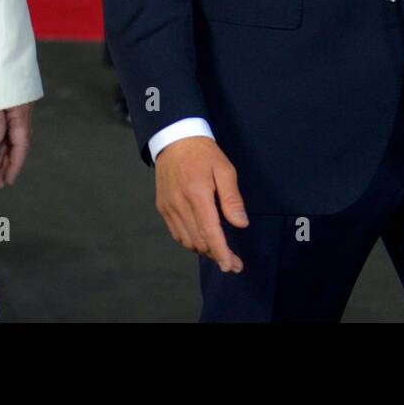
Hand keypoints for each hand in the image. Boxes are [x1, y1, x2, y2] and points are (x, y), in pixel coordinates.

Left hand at [0, 103, 33, 186]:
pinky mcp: (9, 102)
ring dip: (3, 154)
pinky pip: (6, 126)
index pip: (21, 144)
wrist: (1, 40)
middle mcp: (22, 112)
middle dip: (8, 164)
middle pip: (18, 143)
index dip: (15, 165)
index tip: (8, 182)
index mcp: (20, 113)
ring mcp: (16, 107)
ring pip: (11, 136)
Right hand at [154, 136, 248, 270]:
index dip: (221, 253)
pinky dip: (190, 241)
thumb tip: (241, 224)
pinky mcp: (162, 206)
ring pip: (187, 240)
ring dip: (204, 250)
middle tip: (233, 262)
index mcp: (197, 193)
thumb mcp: (224, 169)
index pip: (210, 232)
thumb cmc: (203, 153)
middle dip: (217, 255)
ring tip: (219, 251)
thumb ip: (232, 198)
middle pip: (199, 240)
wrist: (174, 138)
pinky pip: (176, 233)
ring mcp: (168, 206)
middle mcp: (179, 203)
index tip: (232, 266)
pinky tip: (201, 240)